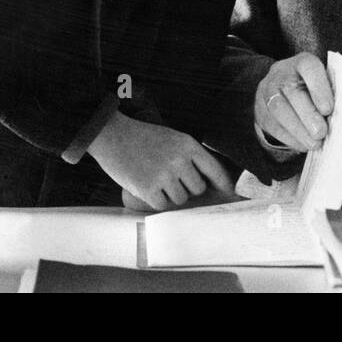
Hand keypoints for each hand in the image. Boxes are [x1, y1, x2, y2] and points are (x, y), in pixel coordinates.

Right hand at [87, 112, 233, 210]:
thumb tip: (207, 181)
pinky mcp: (148, 189)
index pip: (215, 169)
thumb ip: (189, 156)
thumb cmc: (142, 137)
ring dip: (170, 195)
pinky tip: (147, 186)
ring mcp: (164, 175)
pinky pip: (163, 205)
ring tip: (156, 180)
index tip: (228, 193)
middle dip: (187, 188)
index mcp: (188, 145)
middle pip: (198, 188)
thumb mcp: (172, 138)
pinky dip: (156, 201)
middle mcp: (179, 160)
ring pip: (181, 199)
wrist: (112, 135)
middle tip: (171, 179)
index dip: (223, 184)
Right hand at [254, 53, 333, 152]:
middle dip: (308, 115)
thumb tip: (341, 116)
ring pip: (279, 109)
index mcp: (303, 62)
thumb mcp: (324, 81)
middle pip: (292, 92)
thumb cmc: (313, 86)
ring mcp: (268, 91)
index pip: (309, 68)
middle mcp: (282, 73)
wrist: (283, 87)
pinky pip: (273, 125)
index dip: (319, 88)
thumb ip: (333, 93)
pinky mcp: (261, 110)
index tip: (328, 109)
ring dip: (298, 130)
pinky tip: (303, 145)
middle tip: (321, 132)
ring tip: (314, 143)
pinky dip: (290, 138)